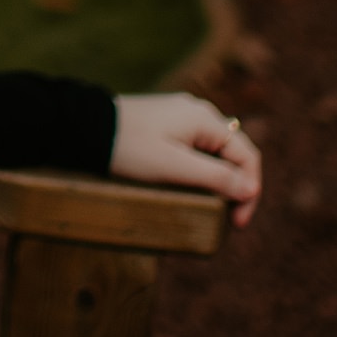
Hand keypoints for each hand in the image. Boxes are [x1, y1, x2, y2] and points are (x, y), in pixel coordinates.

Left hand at [111, 92, 262, 225]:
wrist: (85, 128)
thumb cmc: (130, 148)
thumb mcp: (174, 167)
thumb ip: (215, 177)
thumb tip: (251, 189)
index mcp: (206, 120)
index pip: (248, 155)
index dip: (250, 190)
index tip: (237, 223)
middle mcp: (199, 114)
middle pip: (234, 154)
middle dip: (236, 187)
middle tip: (228, 221)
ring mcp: (182, 118)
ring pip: (215, 153)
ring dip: (219, 181)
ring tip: (212, 209)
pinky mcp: (167, 125)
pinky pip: (197, 150)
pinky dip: (202, 171)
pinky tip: (192, 189)